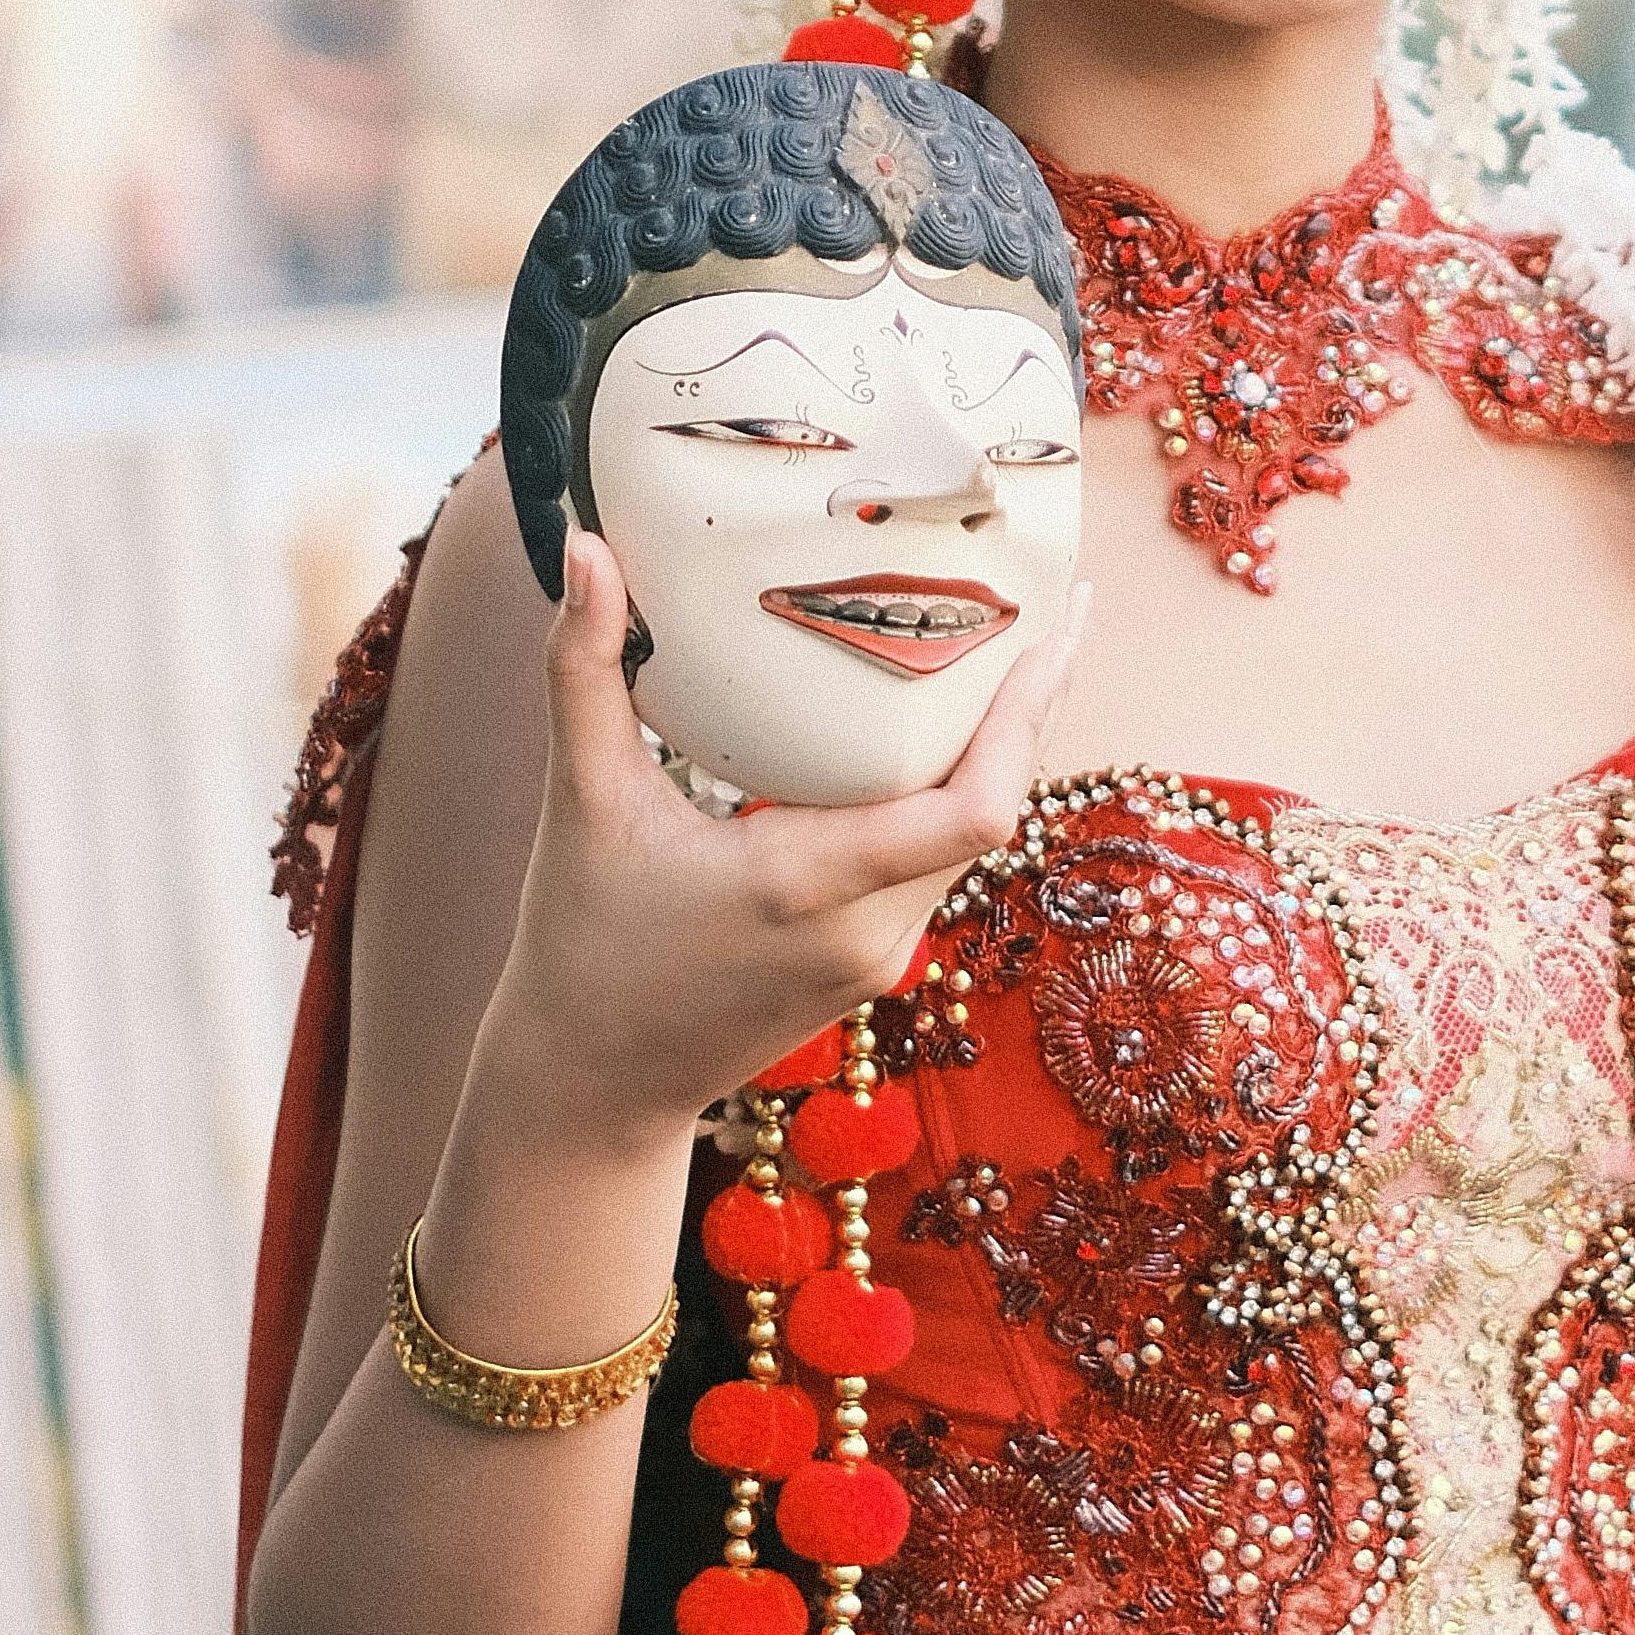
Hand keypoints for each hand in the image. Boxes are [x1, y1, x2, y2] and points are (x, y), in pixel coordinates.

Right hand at [490, 530, 1080, 1145]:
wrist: (593, 1088)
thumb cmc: (579, 947)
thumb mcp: (582, 802)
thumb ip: (584, 670)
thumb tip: (585, 546)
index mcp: (809, 884)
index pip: (976, 809)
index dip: (1030, 714)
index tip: (1056, 625)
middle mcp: (869, 929)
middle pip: (997, 805)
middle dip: (1033, 705)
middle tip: (1051, 598)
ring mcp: (882, 956)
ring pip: (974, 837)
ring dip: (1002, 749)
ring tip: (1013, 644)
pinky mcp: (876, 966)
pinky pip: (940, 863)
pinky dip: (955, 791)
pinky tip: (943, 731)